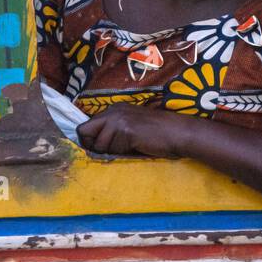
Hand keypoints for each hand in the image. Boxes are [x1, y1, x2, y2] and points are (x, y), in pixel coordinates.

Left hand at [75, 104, 190, 157]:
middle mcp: (112, 111)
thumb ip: (112, 132)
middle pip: (85, 133)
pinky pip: (112, 148)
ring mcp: (118, 119)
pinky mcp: (125, 129)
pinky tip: (136, 146)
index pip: (85, 127)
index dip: (89, 140)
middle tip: (114, 149)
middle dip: (94, 146)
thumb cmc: (156, 134)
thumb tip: (92, 146)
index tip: (99, 149)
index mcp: (113, 109)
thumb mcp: (130, 127)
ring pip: (99, 145)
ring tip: (131, 146)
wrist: (176, 132)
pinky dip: (122, 152)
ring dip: (112, 151)